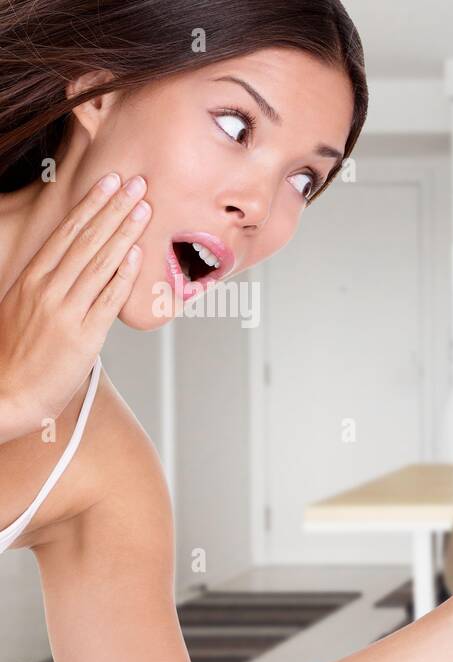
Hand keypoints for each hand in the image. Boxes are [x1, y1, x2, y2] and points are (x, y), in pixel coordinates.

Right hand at [0, 172, 150, 443]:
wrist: (9, 394)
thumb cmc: (18, 353)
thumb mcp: (25, 308)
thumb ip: (49, 285)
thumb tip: (76, 266)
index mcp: (32, 279)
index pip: (67, 233)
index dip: (91, 205)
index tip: (109, 182)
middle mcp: (47, 289)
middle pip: (86, 240)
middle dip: (114, 208)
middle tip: (136, 183)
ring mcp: (66, 311)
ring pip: (99, 263)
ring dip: (124, 232)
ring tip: (144, 208)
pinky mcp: (83, 336)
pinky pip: (107, 299)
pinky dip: (122, 275)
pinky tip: (136, 254)